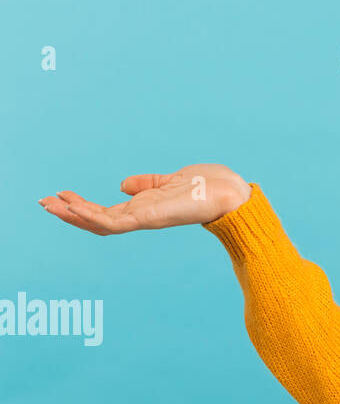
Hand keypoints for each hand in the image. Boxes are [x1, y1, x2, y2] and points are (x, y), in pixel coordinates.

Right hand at [38, 164, 251, 234]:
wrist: (233, 195)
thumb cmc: (210, 186)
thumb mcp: (171, 180)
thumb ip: (147, 184)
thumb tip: (123, 185)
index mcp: (145, 208)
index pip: (106, 212)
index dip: (82, 206)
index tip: (61, 195)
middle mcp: (142, 216)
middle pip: (96, 221)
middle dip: (69, 213)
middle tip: (42, 202)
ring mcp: (145, 219)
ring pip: (100, 223)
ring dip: (73, 215)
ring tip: (50, 204)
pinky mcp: (150, 219)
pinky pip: (114, 222)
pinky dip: (92, 216)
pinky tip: (74, 207)